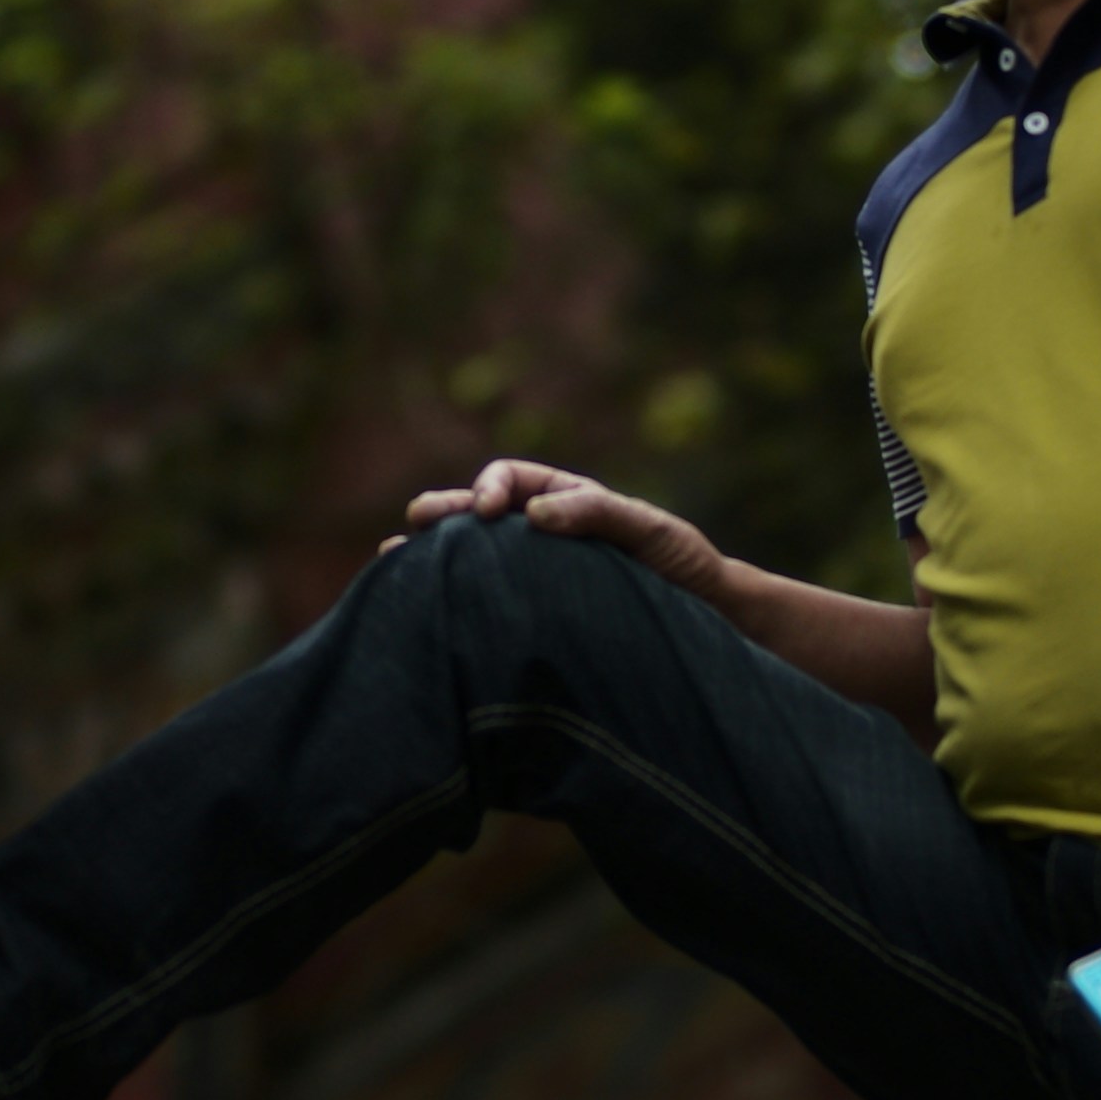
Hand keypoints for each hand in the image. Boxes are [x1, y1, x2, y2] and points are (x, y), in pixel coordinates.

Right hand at [392, 455, 724, 602]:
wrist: (705, 620)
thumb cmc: (680, 565)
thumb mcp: (647, 529)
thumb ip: (596, 513)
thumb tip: (532, 514)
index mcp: (563, 499)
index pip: (510, 479)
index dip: (490, 488)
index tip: (486, 513)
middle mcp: (539, 533)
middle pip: (477, 515)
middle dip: (443, 514)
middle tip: (418, 523)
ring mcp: (532, 574)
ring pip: (473, 557)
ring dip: (435, 557)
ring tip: (396, 563)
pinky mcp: (531, 613)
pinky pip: (486, 599)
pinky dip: (453, 597)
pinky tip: (422, 607)